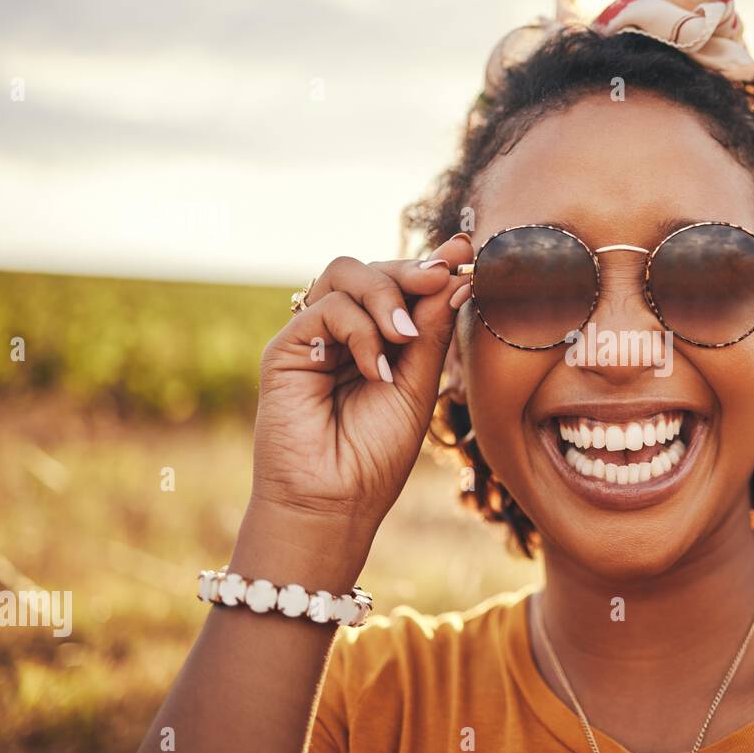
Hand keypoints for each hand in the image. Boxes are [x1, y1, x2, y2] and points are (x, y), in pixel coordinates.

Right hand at [248, 235, 474, 562]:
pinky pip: (326, 308)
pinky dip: (360, 331)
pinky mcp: (287, 349)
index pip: (401, 284)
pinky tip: (375, 370)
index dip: (432, 264)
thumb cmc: (376, 453)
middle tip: (442, 278)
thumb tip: (454, 275)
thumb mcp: (417, 384)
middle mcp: (345, 331)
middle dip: (412, 270)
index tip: (466, 250)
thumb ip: (430, 331)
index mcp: (378, 338)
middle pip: (373, 268)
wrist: (335, 502)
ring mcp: (314, 336)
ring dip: (384, 295)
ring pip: (345, 272)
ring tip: (404, 338)